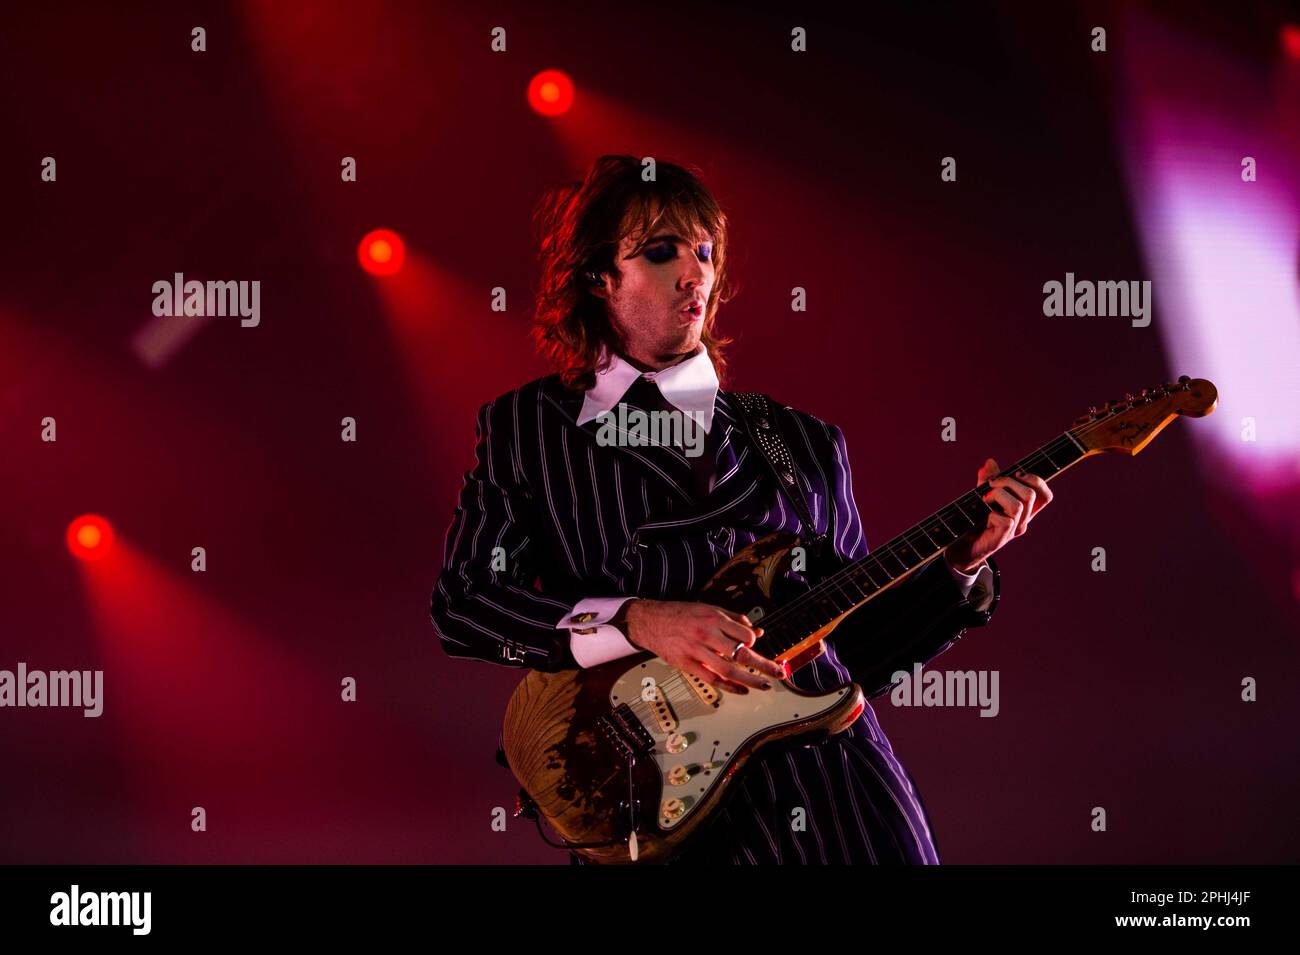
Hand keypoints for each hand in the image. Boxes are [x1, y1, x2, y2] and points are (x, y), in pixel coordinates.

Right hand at [622, 599, 788, 693]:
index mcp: (713, 619)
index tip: (754, 645)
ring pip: (728, 670)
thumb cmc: (680, 614)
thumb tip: (756, 632)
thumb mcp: (708, 609)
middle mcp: (706, 635)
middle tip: (778, 673)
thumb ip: (733, 620)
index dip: (752, 642)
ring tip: (764, 685)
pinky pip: (712, 679)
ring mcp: (696, 652)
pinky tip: (741, 690)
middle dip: (763, 665)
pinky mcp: (687, 665)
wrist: (650, 621)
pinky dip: (729, 686)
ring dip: (750, 680)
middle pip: (740, 654)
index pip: (744, 634)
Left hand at [945, 457, 1053, 572]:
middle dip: (1008, 482)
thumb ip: (988, 480)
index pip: (1045, 495)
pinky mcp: (1002, 539)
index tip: (1017, 474)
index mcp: (1024, 510)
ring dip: (998, 495)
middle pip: (1030, 495)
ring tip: (985, 499)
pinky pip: (1004, 520)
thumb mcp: (981, 495)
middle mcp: (1023, 521)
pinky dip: (991, 513)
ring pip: (1018, 506)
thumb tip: (990, 462)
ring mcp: (1013, 531)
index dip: (1036, 480)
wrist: (962, 547)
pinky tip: (983, 516)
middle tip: (991, 485)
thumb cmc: (974, 520)